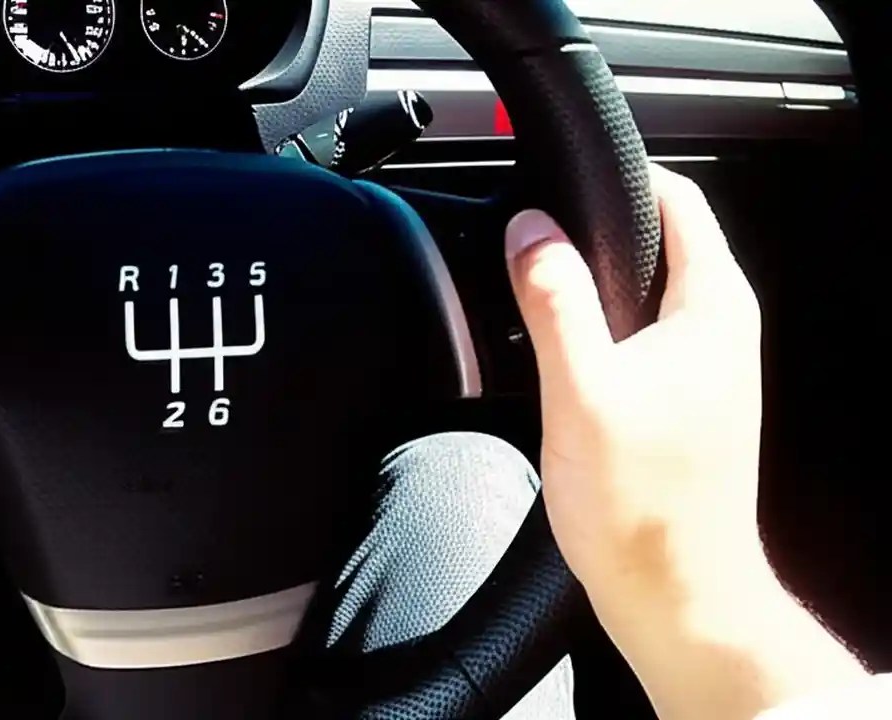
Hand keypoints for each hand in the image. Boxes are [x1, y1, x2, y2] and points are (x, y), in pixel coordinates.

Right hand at [505, 166, 863, 718]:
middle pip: (660, 240)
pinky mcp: (683, 401)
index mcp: (712, 310)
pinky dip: (600, 326)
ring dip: (593, 282)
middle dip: (594, 228)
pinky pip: (640, 334)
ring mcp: (706, 367)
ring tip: (536, 293)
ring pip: (646, 290)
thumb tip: (532, 230)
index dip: (619, 177)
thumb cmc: (643, 506)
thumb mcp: (583, 392)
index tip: (560, 177)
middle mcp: (720, 330)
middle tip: (532, 238)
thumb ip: (556, 301)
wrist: (674, 592)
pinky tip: (559, 356)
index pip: (679, 199)